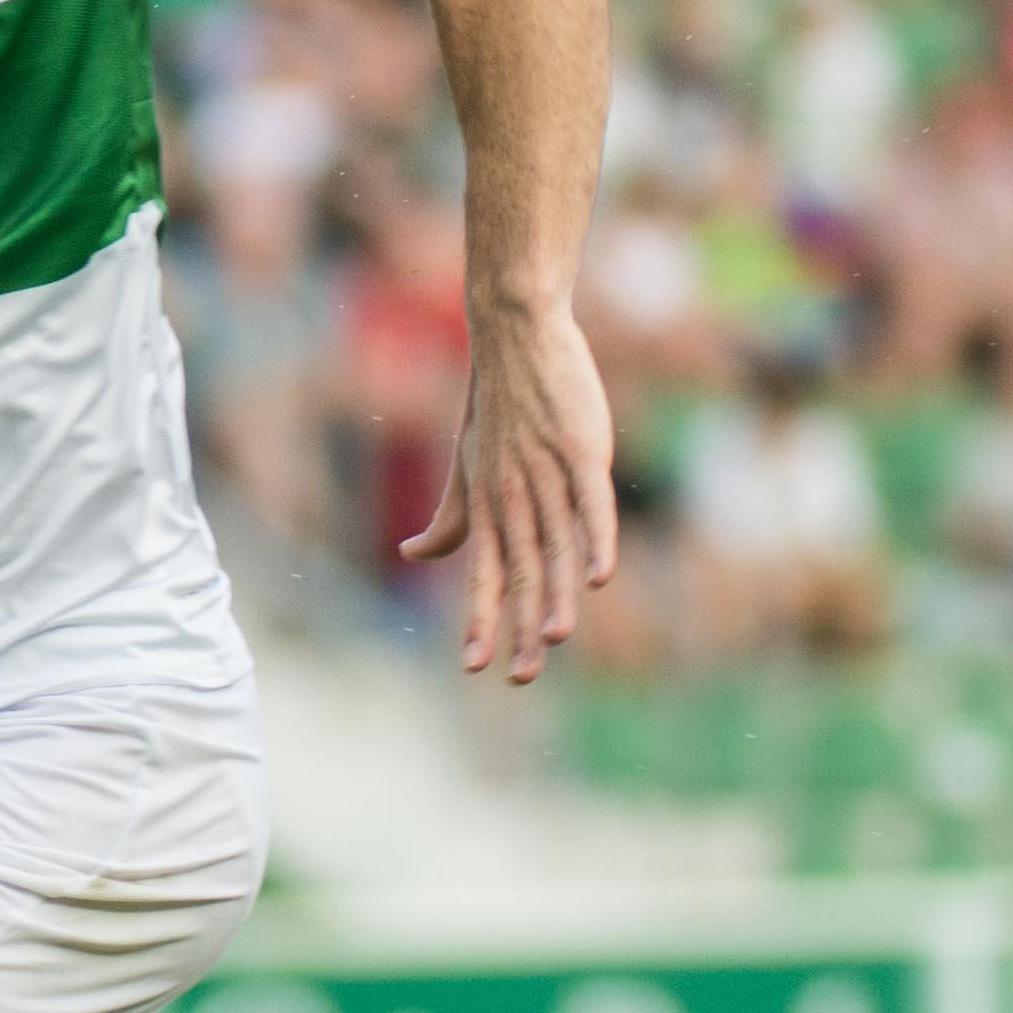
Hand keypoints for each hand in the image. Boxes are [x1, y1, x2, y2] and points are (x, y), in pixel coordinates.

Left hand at [399, 299, 618, 684]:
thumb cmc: (493, 406)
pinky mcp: (584, 449)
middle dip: (518, 627)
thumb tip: (413, 554)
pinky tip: (600, 577)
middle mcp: (513, 496)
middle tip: (519, 676)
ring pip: (553, 547)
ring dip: (555, 595)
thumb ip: (451, 517)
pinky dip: (596, 541)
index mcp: (487, 504)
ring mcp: (549, 473)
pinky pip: (591, 504)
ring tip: (554, 639)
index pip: (483, 574)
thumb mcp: (467, 465)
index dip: (480, 620)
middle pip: (519, 572)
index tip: (474, 666)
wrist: (515, 336)